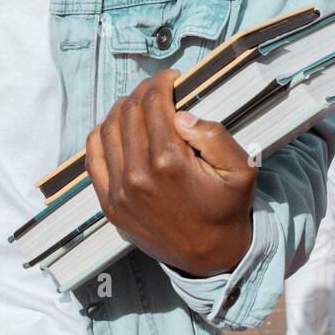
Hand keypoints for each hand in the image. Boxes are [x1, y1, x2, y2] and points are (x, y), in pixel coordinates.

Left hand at [86, 69, 256, 277]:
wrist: (209, 256)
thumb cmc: (227, 208)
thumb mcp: (241, 170)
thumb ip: (215, 136)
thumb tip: (181, 115)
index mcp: (169, 162)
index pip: (153, 103)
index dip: (161, 83)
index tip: (172, 78)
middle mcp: (138, 175)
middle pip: (129, 112)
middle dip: (144, 92)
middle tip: (159, 89)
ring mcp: (119, 191)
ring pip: (108, 128)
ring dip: (123, 109)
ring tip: (141, 105)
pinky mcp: (109, 203)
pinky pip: (93, 156)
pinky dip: (102, 133)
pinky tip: (118, 127)